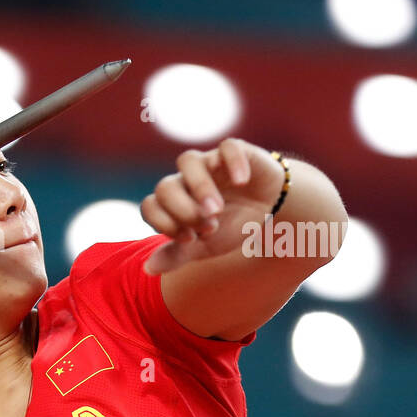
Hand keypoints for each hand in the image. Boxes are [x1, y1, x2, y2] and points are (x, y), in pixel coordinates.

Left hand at [140, 138, 286, 275]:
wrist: (268, 210)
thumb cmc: (230, 226)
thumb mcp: (205, 247)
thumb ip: (177, 256)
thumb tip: (148, 269)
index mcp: (172, 202)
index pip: (150, 207)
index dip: (164, 224)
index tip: (189, 239)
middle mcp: (185, 180)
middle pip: (164, 186)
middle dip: (182, 210)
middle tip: (208, 226)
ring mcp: (208, 163)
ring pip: (187, 161)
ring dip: (199, 186)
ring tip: (216, 210)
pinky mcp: (235, 151)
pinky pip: (228, 147)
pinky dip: (233, 162)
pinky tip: (242, 181)